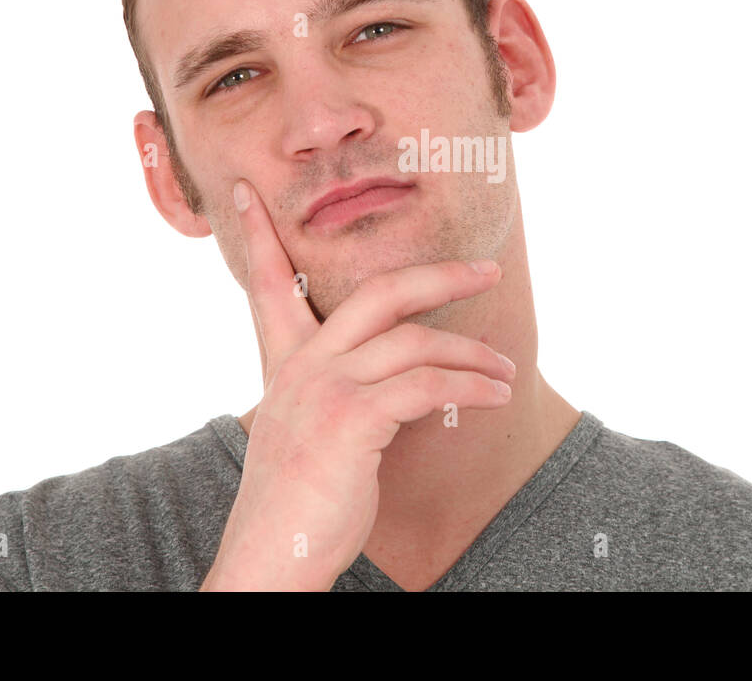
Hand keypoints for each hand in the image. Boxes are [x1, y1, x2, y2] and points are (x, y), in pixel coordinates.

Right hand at [199, 179, 515, 590]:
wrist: (270, 558)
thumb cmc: (300, 504)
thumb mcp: (310, 433)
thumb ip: (341, 394)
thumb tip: (400, 381)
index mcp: (286, 365)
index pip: (266, 285)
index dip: (258, 236)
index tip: (248, 192)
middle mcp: (302, 366)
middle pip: (379, 293)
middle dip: (439, 275)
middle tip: (485, 270)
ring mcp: (324, 388)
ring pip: (416, 340)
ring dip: (471, 354)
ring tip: (503, 369)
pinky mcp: (351, 418)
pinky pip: (428, 385)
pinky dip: (470, 386)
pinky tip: (493, 395)